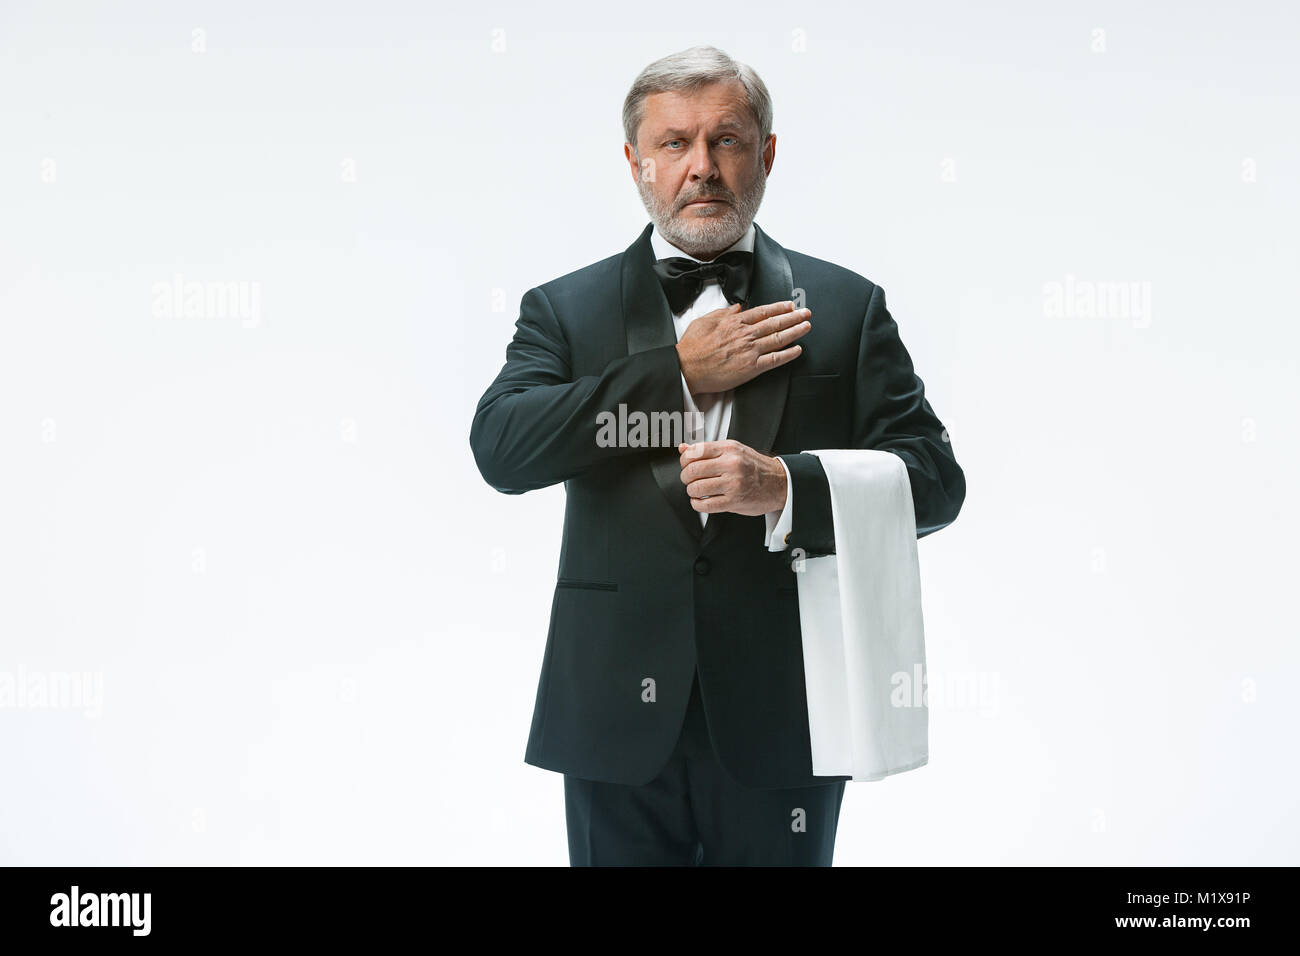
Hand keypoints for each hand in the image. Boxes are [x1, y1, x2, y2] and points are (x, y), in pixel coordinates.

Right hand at [675, 300, 811, 393]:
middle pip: (775, 322)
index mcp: (734, 322)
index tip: (789, 305)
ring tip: (806, 326)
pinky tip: (797, 350)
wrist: (686, 368)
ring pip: (778, 338)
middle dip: (793, 317)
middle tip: (806, 313)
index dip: (779, 308)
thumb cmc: (692, 348)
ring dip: (795, 331)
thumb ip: (722, 312)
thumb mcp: (704, 321)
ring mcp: (749, 351)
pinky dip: (788, 354)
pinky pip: (774, 360)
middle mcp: (744, 334)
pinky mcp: (750, 368)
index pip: (762, 312)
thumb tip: (737, 307)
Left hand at [678, 439, 787, 516]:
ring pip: (697, 488)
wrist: (779, 482)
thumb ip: (707, 450)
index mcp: (729, 449)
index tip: (686, 464)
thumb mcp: (733, 450)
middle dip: (685, 477)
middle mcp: (731, 464)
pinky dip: (697, 504)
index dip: (684, 459)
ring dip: (692, 491)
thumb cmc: (755, 466)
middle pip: (693, 470)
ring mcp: (733, 484)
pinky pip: (705, 505)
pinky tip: (700, 501)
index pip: (695, 451)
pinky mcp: (734, 501)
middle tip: (689, 479)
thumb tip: (683, 448)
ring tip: (697, 490)